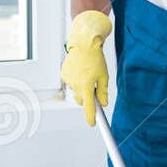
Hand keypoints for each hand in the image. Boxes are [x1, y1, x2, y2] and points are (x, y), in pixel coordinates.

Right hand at [61, 10, 112, 126]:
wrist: (83, 44)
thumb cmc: (95, 58)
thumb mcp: (103, 76)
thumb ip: (102, 92)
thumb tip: (103, 104)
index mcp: (86, 85)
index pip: (88, 106)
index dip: (90, 116)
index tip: (92, 123)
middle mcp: (75, 84)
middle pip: (81, 100)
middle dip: (87, 98)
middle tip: (94, 88)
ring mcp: (68, 79)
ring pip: (76, 91)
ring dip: (82, 88)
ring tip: (87, 74)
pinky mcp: (63, 75)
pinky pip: (71, 83)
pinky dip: (76, 81)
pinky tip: (80, 71)